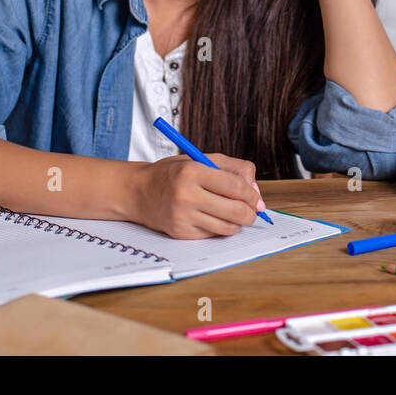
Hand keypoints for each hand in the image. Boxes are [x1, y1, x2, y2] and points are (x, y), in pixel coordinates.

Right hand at [128, 153, 264, 238]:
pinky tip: (213, 217)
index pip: (235, 186)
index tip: (256, 198)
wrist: (139, 191)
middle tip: (252, 210)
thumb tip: (256, 193)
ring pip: (227, 227)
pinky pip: (212, 235)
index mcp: (193, 172)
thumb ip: (234, 169)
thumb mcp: (202, 159)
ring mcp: (182, 217)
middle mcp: (186, 195)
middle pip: (235, 211)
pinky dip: (219, 228)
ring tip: (233, 214)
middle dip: (250, 213)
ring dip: (237, 223)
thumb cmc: (174, 174)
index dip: (252, 194)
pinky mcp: (180, 233)